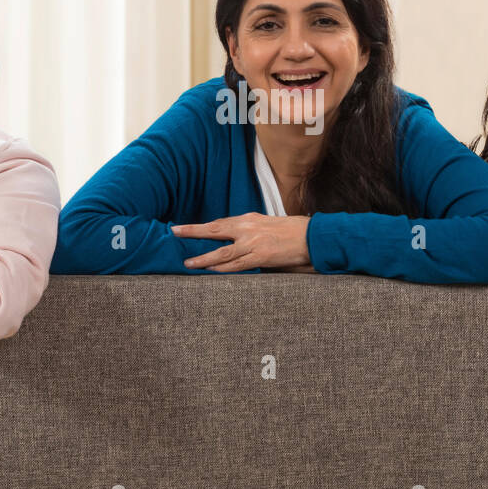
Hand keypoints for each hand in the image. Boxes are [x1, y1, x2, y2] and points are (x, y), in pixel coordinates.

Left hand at [171, 213, 312, 272]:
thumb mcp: (268, 225)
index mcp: (250, 219)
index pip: (220, 223)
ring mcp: (254, 242)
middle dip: (193, 232)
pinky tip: (210, 269)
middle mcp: (248, 228)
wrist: (313, 236)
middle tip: (174, 232)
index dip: (200, 227)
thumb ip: (250, 233)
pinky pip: (237, 264)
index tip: (182, 227)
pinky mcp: (261, 256)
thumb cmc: (293, 232)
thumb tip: (235, 242)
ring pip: (222, 252)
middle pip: (214, 229)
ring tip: (188, 263)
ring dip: (203, 258)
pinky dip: (222, 268)